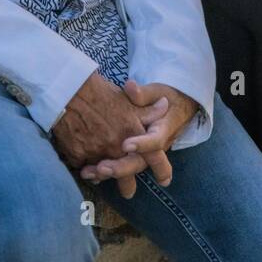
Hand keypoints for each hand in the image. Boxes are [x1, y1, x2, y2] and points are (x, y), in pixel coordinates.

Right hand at [51, 73, 168, 199]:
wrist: (68, 90)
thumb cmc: (99, 92)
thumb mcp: (127, 99)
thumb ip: (147, 109)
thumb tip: (165, 105)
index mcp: (132, 132)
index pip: (153, 156)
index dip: (162, 169)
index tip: (165, 180)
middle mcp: (116, 147)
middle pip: (126, 172)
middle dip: (128, 185)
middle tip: (129, 193)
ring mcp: (96, 154)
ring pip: (102, 173)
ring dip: (102, 176)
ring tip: (100, 179)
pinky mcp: (77, 156)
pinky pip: (83, 166)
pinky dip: (84, 166)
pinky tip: (84, 166)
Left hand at [78, 79, 198, 194]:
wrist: (176, 108)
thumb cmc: (164, 98)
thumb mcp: (158, 92)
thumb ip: (144, 93)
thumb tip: (131, 88)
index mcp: (162, 130)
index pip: (155, 141)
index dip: (142, 144)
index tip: (126, 145)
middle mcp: (153, 148)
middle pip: (139, 163)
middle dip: (120, 168)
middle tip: (102, 168)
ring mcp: (143, 154)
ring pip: (127, 169)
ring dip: (108, 173)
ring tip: (88, 172)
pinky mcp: (133, 156)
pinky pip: (120, 167)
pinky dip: (103, 172)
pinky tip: (86, 172)